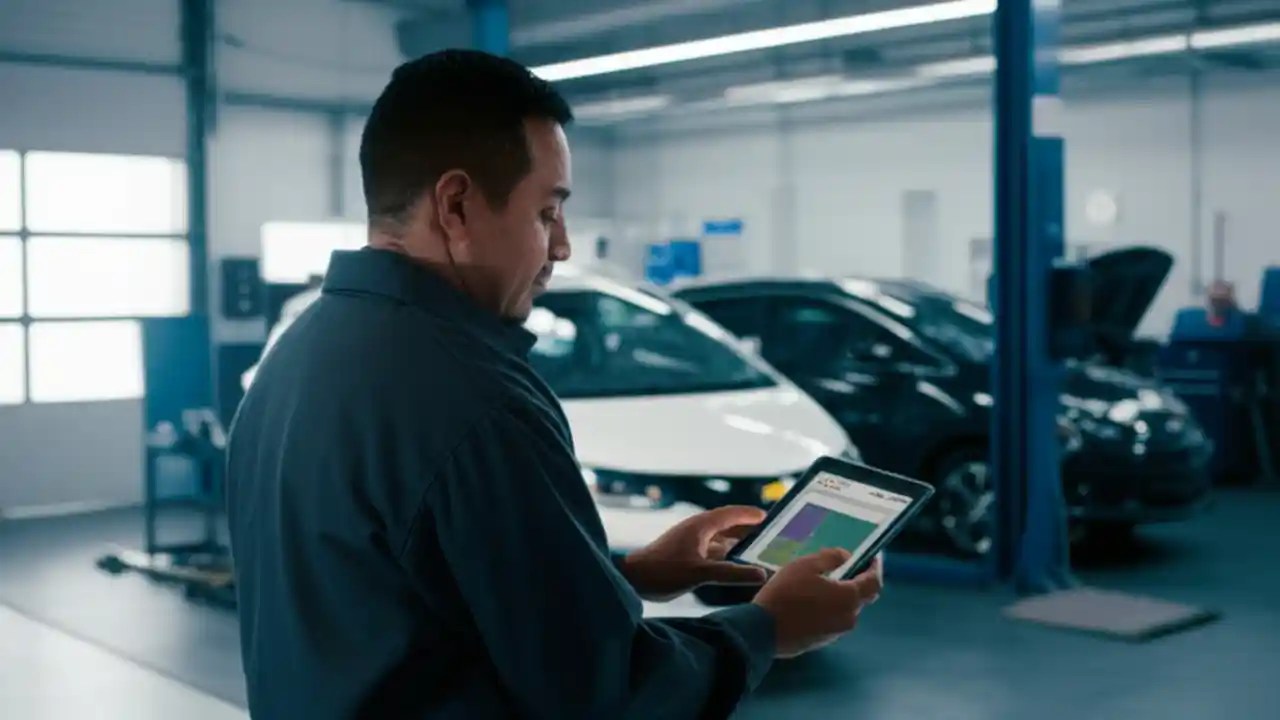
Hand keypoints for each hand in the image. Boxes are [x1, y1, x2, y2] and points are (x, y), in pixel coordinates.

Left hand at [618, 505, 769, 601]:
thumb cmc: (662, 572)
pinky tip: (732, 561)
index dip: (749, 514)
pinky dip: (724, 552)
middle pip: (726, 523)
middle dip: (746, 527)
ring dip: (735, 540)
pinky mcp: (684, 553)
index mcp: (700, 526)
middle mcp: (696, 530)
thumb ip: (731, 574)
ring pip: (718, 537)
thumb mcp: (700, 573)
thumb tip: (762, 573)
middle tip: (768, 532)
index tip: (768, 516)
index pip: (730, 514)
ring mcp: (689, 541)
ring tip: (755, 546)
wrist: (633, 579)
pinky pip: (711, 548)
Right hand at [752, 548, 883, 658]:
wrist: (763, 631)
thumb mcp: (806, 565)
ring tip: (824, 584)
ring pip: (846, 610)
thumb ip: (831, 557)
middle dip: (859, 582)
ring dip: (841, 596)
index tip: (872, 556)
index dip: (875, 567)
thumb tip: (847, 556)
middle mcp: (849, 618)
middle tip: (847, 568)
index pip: (874, 582)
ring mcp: (836, 633)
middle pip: (862, 598)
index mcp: (849, 597)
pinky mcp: (822, 642)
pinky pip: (833, 621)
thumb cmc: (786, 593)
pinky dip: (829, 609)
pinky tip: (812, 602)